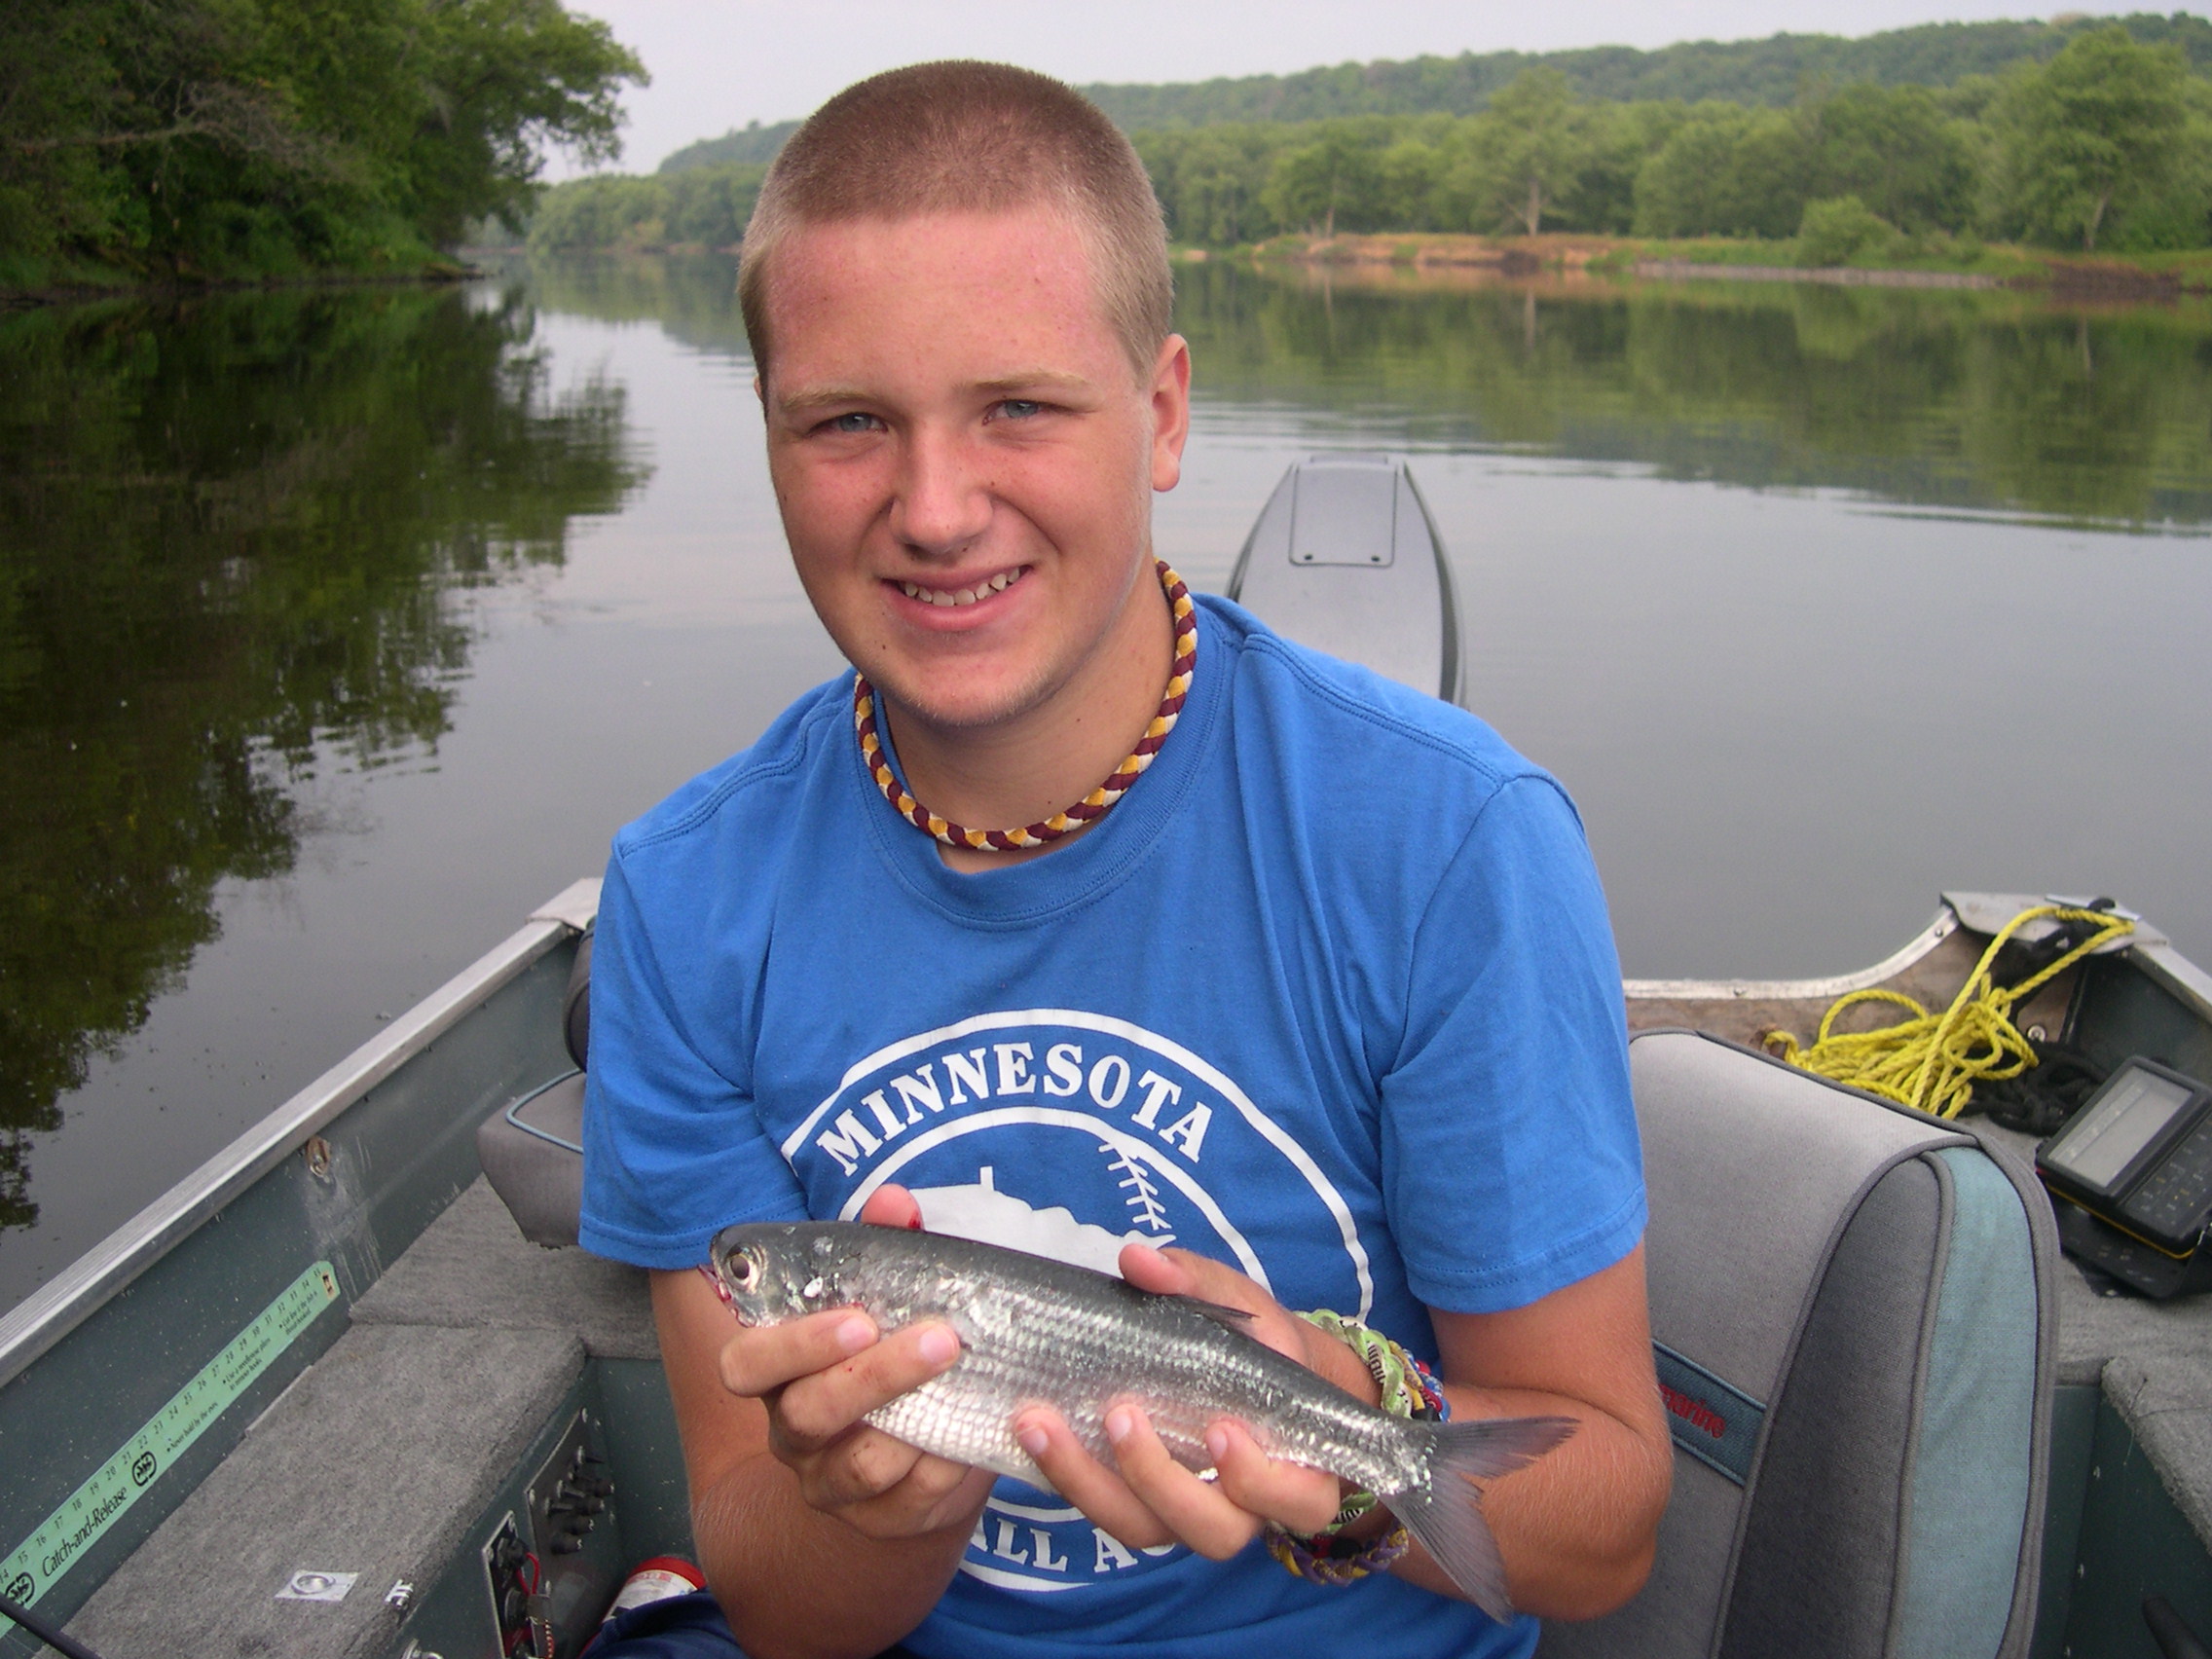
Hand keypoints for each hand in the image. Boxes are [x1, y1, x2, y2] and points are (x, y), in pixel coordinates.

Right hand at [713, 1186, 992, 1539]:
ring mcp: (832, 1482)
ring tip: (964, 1380)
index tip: (857, 1319)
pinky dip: (949, 1464)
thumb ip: (882, 1249)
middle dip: (877, 1376)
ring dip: (921, 1423)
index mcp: (777, 1373)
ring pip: (864, 1465)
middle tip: (940, 1339)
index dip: (794, 1345)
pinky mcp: (881, 1519)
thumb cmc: (888, 1348)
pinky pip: (912, 1499)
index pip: (744, 1366)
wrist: (921, 1441)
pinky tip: (976, 1428)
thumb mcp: (883, 1296)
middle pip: (810, 1413)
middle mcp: (792, 1432)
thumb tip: (895, 1203)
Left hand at [1011, 1244, 1357, 1558]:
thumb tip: (1139, 1261)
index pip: (1297, 1498)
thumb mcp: (1240, 1304)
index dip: (1259, 1478)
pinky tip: (1034, 1432)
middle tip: (1120, 1416)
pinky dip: (1068, 1478)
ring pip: (1146, 1530)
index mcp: (1296, 1469)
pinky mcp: (1140, 1507)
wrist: (1246, 1371)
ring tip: (1043, 1425)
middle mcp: (1244, 1509)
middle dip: (1160, 1479)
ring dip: (1091, 1485)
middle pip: (1214, 1530)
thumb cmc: (1257, 1344)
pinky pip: (1107, 1510)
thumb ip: (1197, 1283)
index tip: (1220, 1429)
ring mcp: (1187, 1515)